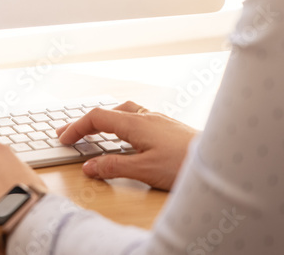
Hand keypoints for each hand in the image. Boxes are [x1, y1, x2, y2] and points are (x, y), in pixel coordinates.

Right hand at [56, 101, 197, 190]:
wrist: (220, 158)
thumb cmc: (184, 163)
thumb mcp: (144, 170)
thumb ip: (113, 167)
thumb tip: (89, 166)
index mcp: (135, 122)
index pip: (96, 117)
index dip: (76, 127)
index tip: (63, 138)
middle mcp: (146, 116)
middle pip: (108, 112)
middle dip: (86, 123)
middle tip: (70, 133)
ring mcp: (159, 119)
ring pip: (125, 112)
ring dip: (106, 120)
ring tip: (96, 131)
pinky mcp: (170, 127)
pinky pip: (138, 117)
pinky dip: (123, 123)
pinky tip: (129, 136)